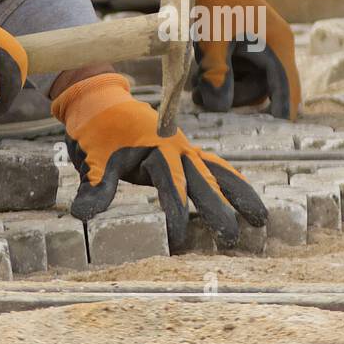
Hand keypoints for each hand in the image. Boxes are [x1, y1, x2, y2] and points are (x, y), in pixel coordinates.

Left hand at [51, 73, 266, 248]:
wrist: (102, 102)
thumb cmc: (97, 134)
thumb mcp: (93, 161)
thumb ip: (96, 188)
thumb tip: (82, 215)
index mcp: (155, 150)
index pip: (172, 187)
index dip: (177, 214)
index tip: (180, 240)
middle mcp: (176, 149)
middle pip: (203, 182)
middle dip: (219, 210)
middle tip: (232, 238)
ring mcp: (185, 149)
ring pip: (219, 173)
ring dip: (240, 195)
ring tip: (261, 219)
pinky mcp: (187, 151)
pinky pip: (216, 165)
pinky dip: (233, 180)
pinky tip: (249, 197)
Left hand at [192, 0, 299, 119]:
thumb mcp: (213, 39)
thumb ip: (217, 74)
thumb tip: (219, 106)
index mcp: (278, 44)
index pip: (289, 88)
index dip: (282, 113)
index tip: (276, 136)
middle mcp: (276, 46)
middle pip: (265, 90)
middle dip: (237, 100)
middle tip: (207, 100)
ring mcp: (262, 45)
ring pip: (250, 83)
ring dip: (227, 90)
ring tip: (198, 88)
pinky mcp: (248, 44)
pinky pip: (241, 71)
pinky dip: (224, 77)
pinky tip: (201, 75)